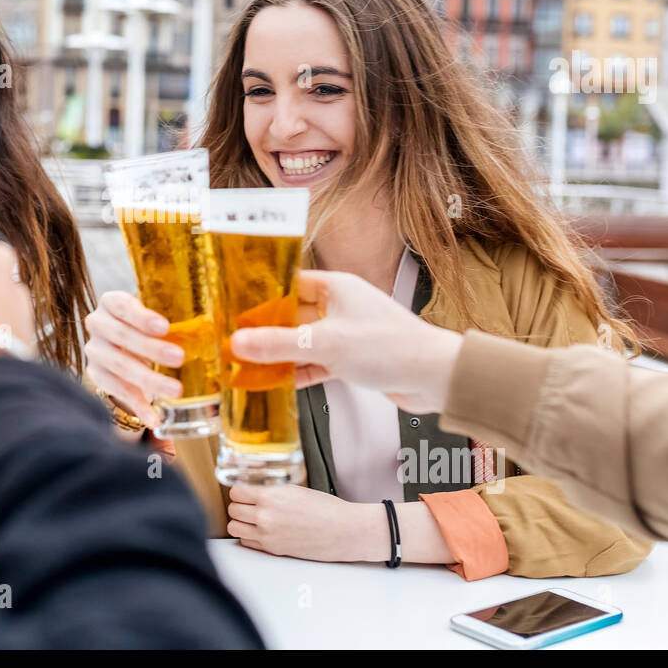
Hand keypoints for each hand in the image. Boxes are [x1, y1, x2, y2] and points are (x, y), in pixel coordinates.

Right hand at [83, 290, 184, 429]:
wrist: (118, 346)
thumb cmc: (144, 326)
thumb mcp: (153, 316)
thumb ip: (174, 317)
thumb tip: (218, 331)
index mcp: (111, 303)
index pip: (121, 305)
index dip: (141, 316)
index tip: (164, 327)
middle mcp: (98, 324)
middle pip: (122, 336)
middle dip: (151, 348)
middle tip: (180, 358)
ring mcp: (95, 351)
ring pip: (120, 365)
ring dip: (149, 379)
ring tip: (176, 390)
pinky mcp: (96, 375)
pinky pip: (117, 391)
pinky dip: (138, 405)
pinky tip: (154, 417)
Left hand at [226, 484, 381, 561]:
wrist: (344, 531)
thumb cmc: (326, 509)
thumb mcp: (296, 489)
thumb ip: (272, 490)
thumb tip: (255, 488)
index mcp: (271, 496)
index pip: (236, 491)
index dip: (240, 491)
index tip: (244, 491)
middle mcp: (265, 516)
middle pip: (232, 510)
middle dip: (239, 506)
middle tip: (248, 505)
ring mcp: (267, 535)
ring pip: (234, 528)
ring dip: (240, 522)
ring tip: (251, 519)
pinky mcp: (272, 549)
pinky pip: (246, 543)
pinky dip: (249, 537)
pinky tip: (261, 531)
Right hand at [227, 270, 463, 412]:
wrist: (434, 377)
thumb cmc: (390, 348)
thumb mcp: (326, 344)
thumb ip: (280, 344)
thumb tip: (238, 342)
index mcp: (336, 287)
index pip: (289, 283)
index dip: (261, 295)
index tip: (233, 308)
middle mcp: (340, 306)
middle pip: (292, 314)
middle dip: (265, 329)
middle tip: (233, 341)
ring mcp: (346, 333)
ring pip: (303, 342)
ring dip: (280, 355)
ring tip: (246, 365)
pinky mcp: (352, 359)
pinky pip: (316, 362)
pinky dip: (299, 372)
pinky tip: (277, 384)